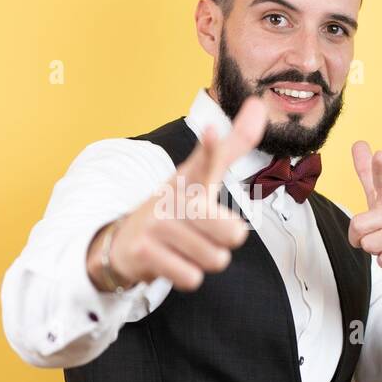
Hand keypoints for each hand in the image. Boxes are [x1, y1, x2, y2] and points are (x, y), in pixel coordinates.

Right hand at [88, 97, 265, 291]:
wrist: (124, 243)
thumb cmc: (174, 208)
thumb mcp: (201, 176)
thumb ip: (232, 147)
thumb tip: (257, 104)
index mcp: (190, 178)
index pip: (206, 160)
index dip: (210, 148)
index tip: (211, 132)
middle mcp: (172, 198)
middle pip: (232, 233)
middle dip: (225, 242)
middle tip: (203, 233)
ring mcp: (156, 224)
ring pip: (215, 259)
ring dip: (204, 261)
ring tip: (184, 248)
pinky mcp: (144, 252)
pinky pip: (192, 277)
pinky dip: (187, 276)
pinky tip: (171, 262)